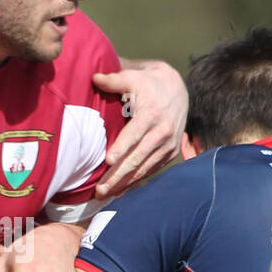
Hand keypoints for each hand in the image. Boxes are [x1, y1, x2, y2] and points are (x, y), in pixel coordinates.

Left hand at [92, 58, 185, 197]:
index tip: (108, 161)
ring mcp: (168, 145)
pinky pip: (152, 170)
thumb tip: (94, 77)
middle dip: (118, 175)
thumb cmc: (147, 83)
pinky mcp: (170, 153)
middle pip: (138, 157)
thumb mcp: (133, 77)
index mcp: (152, 114)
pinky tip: (121, 191)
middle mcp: (163, 132)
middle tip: (100, 190)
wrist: (177, 90)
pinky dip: (137, 181)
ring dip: (125, 183)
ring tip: (106, 194)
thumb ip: (114, 80)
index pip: (134, 134)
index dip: (122, 148)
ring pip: (145, 168)